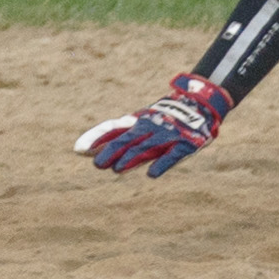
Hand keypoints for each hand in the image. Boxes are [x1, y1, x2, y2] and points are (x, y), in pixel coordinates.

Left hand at [75, 73, 232, 178]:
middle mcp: (148, 127)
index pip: (112, 128)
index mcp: (137, 122)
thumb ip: (116, 137)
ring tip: (117, 169)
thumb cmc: (163, 119)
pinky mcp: (183, 144)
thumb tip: (85, 152)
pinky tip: (152, 174)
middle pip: (126, 139)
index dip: (96, 138)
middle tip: (97, 164)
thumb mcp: (139, 124)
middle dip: (111, 151)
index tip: (78, 149)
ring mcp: (166, 135)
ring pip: (146, 147)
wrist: (199, 104)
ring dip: (131, 157)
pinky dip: (161, 164)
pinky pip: (171, 155)